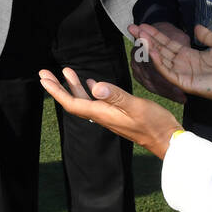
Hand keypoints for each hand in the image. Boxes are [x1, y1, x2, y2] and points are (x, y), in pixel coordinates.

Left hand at [40, 67, 182, 158]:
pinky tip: (91, 82)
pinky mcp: (118, 115)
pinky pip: (98, 101)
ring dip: (73, 85)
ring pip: (85, 100)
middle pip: (74, 101)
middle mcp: (102, 116)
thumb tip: (94, 86)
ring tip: (65, 71)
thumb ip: (116, 96)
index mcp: (102, 113)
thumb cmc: (154, 124)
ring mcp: (110, 116)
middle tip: (44, 73)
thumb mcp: (136, 106)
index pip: (73, 102)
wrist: (167, 140)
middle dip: (58, 87)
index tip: (44, 78)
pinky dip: (90, 90)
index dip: (56, 91)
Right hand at [132, 23, 211, 108]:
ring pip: (161, 59)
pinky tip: (151, 51)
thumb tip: (196, 26)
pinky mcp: (184, 82)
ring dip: (150, 48)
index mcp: (190, 56)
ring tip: (140, 36)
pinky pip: (168, 72)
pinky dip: (159, 62)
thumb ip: (206, 35)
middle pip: (161, 49)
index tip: (144, 26)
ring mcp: (182, 74)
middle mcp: (183, 64)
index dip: (156, 34)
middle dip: (147, 39)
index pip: (168, 43)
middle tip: (133, 28)